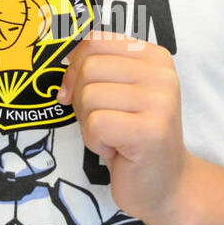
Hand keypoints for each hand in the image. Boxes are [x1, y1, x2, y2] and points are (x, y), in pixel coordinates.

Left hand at [57, 31, 189, 224]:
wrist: (163, 184)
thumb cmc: (130, 134)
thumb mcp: (114, 89)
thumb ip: (94, 64)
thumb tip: (60, 52)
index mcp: (153, 56)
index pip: (95, 40)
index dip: (76, 67)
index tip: (82, 91)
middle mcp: (162, 74)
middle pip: (89, 66)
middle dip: (81, 98)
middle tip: (102, 121)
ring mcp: (160, 102)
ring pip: (89, 95)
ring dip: (89, 123)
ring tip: (113, 135)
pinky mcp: (151, 131)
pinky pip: (96, 124)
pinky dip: (95, 141)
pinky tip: (116, 150)